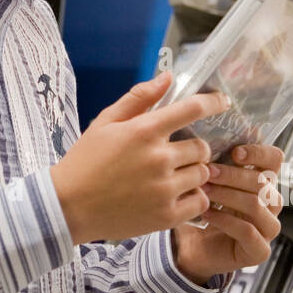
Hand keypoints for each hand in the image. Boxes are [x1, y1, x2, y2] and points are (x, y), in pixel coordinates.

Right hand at [49, 71, 229, 244]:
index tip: (223, 102)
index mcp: (144, 131)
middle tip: (176, 156)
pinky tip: (176, 195)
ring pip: (203, 174)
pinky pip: (201, 202)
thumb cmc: (86, 160)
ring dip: (193, 173)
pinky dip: (194, 197)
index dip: (213, 103)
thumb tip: (167, 77)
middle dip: (193, 149)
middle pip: (201, 148)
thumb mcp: (105, 122)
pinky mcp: (166, 215)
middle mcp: (159, 158)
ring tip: (173, 177)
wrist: (69, 206)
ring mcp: (164, 189)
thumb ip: (139, 98)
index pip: (192, 109)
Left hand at [172, 143, 284, 285]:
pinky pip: (248, 232)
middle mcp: (272, 203)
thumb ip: (216, 157)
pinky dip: (225, 220)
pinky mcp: (259, 251)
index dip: (258, 152)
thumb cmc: (203, 207)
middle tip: (207, 171)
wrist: (193, 247)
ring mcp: (268, 228)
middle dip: (232, 175)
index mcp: (264, 181)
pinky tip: (206, 213)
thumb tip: (216, 129)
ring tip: (204, 190)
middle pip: (263, 182)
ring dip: (227, 195)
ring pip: (257, 205)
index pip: (275, 159)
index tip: (235, 152)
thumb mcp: (208, 179)